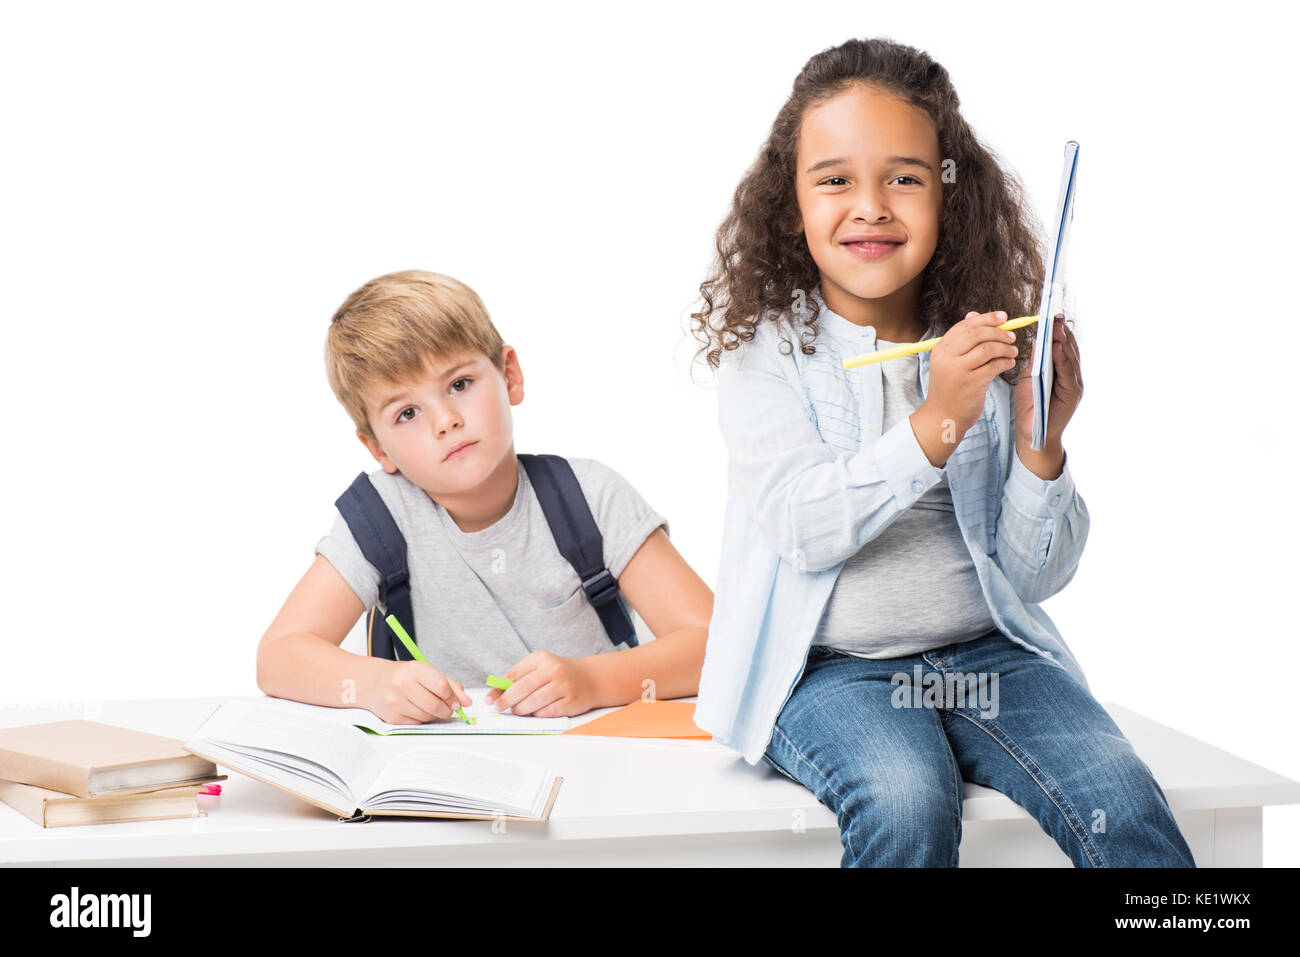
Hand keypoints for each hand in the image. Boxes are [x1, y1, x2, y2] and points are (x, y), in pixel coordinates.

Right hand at [365, 659, 470, 724]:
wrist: (373, 682)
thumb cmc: (403, 676)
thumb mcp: (426, 672)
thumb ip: (449, 685)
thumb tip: (467, 701)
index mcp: (415, 669)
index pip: (441, 686)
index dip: (453, 697)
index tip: (457, 702)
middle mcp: (403, 684)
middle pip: (435, 705)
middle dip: (447, 710)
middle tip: (448, 708)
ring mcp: (396, 702)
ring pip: (427, 717)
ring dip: (435, 715)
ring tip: (431, 707)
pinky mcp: (392, 717)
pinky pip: (417, 723)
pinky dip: (423, 719)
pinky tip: (418, 710)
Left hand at [484, 650, 596, 717]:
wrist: (590, 679)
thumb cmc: (558, 674)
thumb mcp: (540, 667)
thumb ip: (519, 677)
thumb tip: (496, 693)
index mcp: (542, 658)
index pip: (515, 674)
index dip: (499, 689)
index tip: (490, 699)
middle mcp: (554, 670)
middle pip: (522, 688)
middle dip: (507, 701)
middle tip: (500, 708)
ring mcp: (564, 686)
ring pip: (534, 702)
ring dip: (521, 710)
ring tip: (518, 710)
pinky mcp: (571, 701)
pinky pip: (547, 712)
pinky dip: (537, 714)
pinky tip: (536, 712)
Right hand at [918, 310, 1019, 443]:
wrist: (943, 416)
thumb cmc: (950, 387)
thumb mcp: (950, 361)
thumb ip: (962, 339)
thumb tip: (973, 314)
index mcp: (941, 348)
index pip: (965, 325)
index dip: (986, 318)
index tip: (1003, 317)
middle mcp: (947, 357)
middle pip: (976, 334)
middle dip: (998, 332)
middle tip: (1011, 336)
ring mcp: (958, 370)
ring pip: (987, 348)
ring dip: (1005, 348)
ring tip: (1013, 352)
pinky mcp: (971, 384)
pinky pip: (994, 366)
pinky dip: (1005, 362)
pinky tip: (1009, 363)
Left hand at [1012, 313, 1082, 447]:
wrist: (1031, 434)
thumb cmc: (1029, 408)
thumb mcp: (1029, 380)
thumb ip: (1035, 362)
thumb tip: (1037, 340)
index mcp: (1061, 372)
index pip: (1062, 348)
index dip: (1058, 332)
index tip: (1052, 316)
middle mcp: (1071, 377)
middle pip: (1069, 350)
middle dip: (1062, 332)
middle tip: (1055, 316)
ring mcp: (1074, 385)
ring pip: (1071, 359)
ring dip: (1064, 342)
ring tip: (1056, 327)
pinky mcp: (1073, 394)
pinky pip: (1068, 373)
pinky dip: (1063, 359)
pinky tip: (1056, 348)